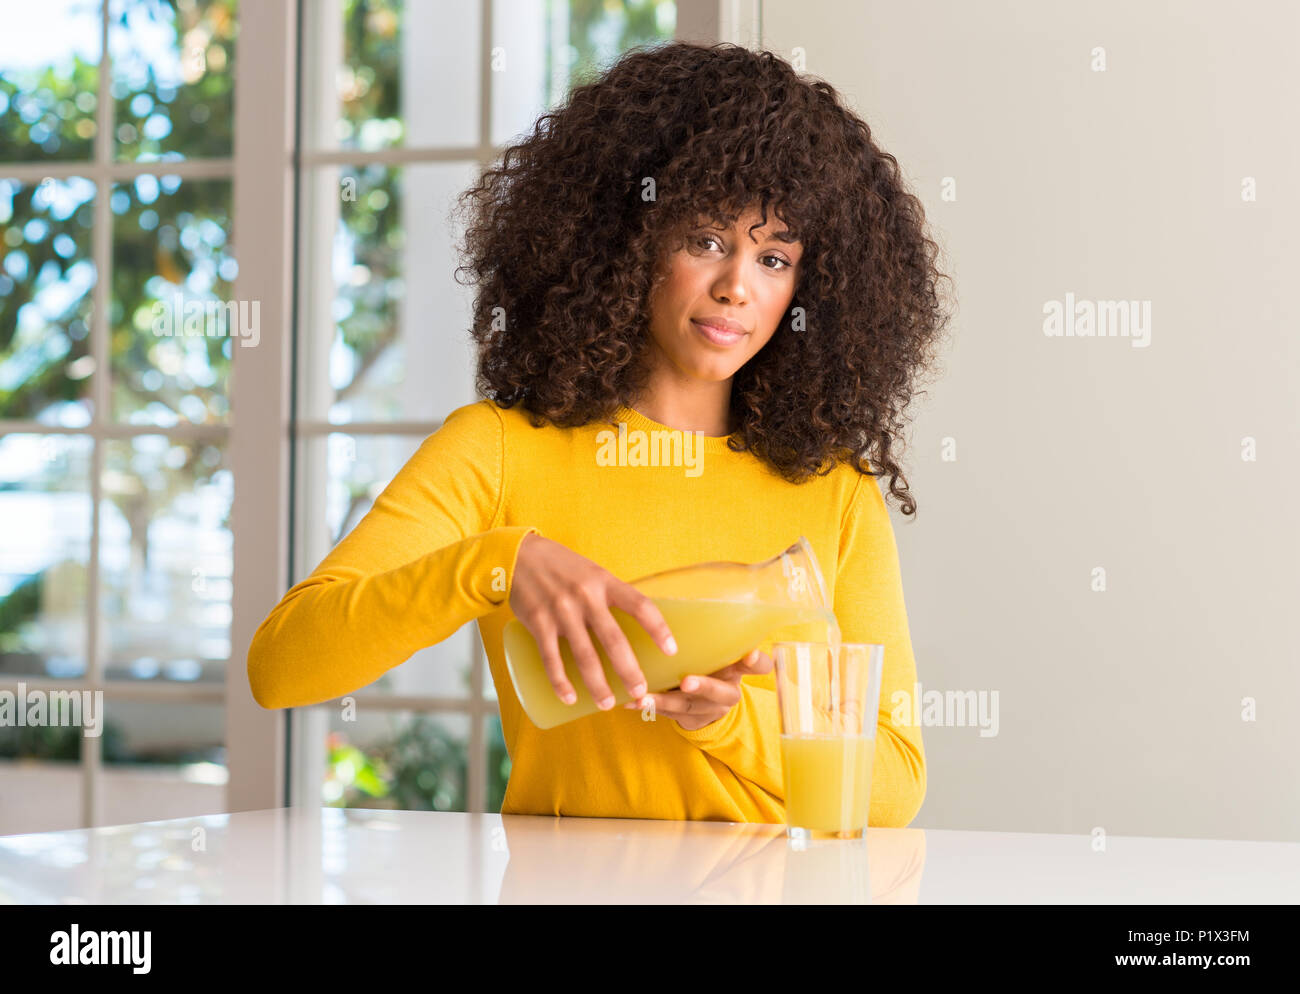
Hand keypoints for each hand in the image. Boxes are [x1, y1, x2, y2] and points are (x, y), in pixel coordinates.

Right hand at [509, 533, 677, 709]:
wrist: (518, 555)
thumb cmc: (562, 566)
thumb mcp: (592, 572)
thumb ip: (610, 595)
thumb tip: (636, 624)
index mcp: (604, 582)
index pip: (640, 605)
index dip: (658, 629)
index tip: (671, 650)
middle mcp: (586, 596)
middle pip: (614, 639)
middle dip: (629, 670)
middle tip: (640, 692)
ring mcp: (561, 611)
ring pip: (584, 655)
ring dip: (597, 684)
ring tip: (607, 704)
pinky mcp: (538, 622)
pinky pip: (551, 658)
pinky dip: (560, 681)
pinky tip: (570, 699)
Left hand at [625, 647, 773, 730]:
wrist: (705, 704)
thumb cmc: (707, 662)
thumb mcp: (714, 649)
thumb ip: (708, 633)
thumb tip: (682, 591)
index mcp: (738, 669)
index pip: (760, 666)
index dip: (757, 662)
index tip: (749, 656)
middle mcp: (728, 691)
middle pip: (722, 692)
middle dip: (704, 687)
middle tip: (687, 682)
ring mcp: (709, 710)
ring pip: (688, 706)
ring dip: (664, 701)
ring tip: (643, 698)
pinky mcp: (690, 720)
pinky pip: (668, 714)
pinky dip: (647, 706)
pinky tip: (629, 703)